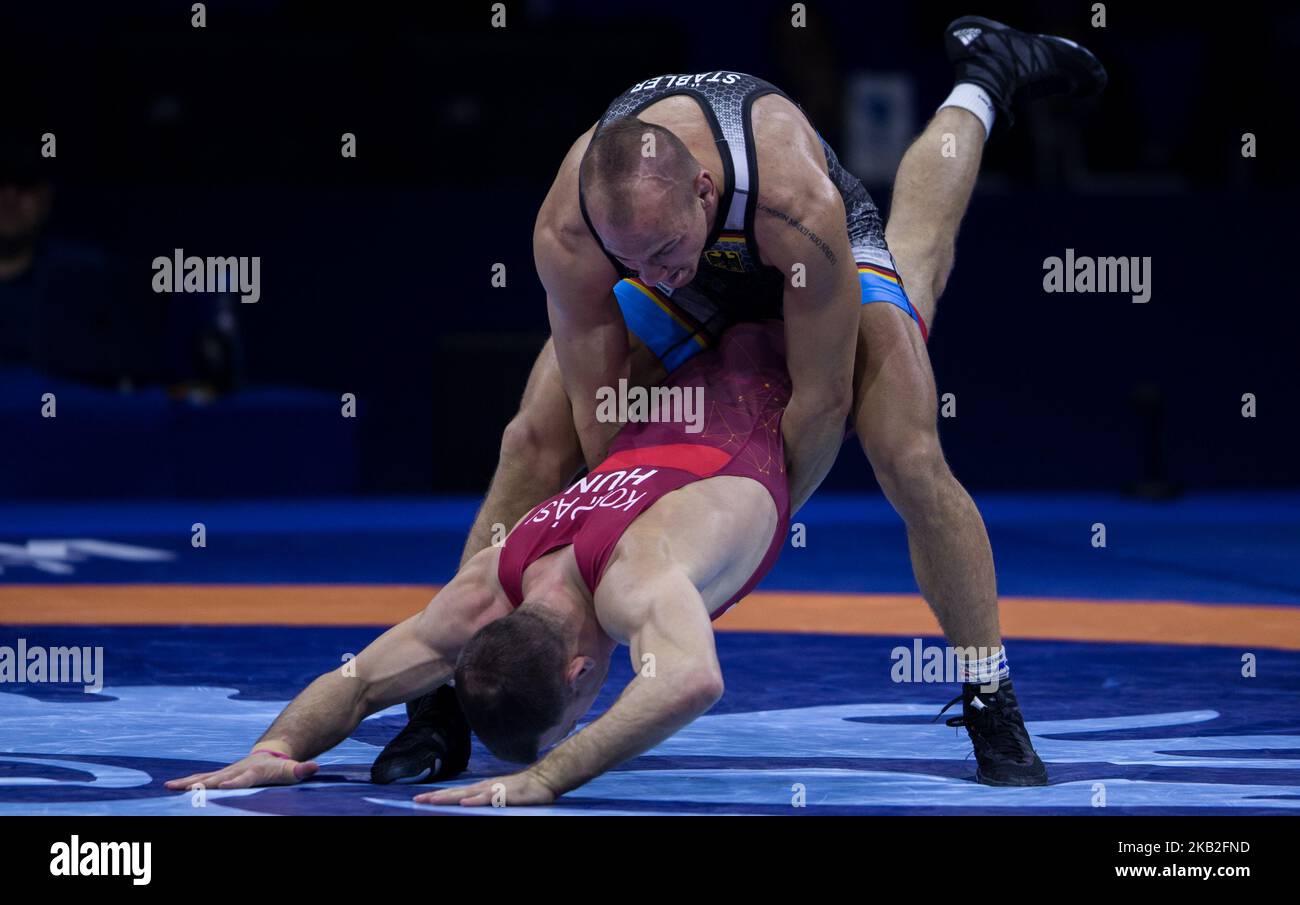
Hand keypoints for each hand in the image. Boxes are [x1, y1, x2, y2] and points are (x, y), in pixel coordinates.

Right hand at [164, 751, 318, 790]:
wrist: (271, 754)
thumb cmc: (282, 768)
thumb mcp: (293, 770)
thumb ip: (302, 770)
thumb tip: (314, 766)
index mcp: (253, 771)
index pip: (243, 778)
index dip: (234, 782)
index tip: (222, 786)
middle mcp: (236, 770)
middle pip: (218, 777)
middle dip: (203, 783)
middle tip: (187, 788)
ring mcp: (226, 771)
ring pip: (205, 777)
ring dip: (188, 782)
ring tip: (170, 786)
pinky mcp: (219, 775)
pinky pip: (201, 778)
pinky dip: (186, 782)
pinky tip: (170, 786)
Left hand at [412, 769, 557, 807]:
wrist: (546, 778)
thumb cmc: (525, 789)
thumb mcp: (502, 796)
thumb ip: (487, 799)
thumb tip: (469, 804)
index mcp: (483, 788)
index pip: (456, 792)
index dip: (438, 795)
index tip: (419, 798)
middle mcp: (485, 787)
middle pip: (457, 792)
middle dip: (436, 796)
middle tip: (417, 800)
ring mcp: (496, 789)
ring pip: (469, 794)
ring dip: (450, 797)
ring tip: (434, 801)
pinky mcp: (507, 794)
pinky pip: (490, 798)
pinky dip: (476, 800)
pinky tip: (465, 802)